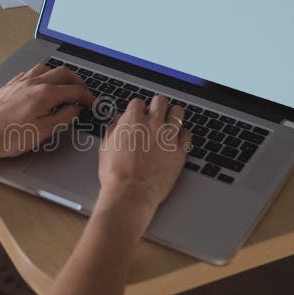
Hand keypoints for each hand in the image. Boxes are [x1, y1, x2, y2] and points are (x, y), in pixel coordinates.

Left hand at [0, 64, 93, 163]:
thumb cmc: (7, 138)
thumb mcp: (42, 132)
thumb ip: (63, 118)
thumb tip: (75, 109)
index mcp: (44, 94)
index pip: (74, 90)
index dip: (88, 97)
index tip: (93, 104)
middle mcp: (32, 83)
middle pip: (63, 73)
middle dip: (78, 82)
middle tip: (84, 93)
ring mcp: (20, 82)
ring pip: (46, 69)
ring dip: (60, 75)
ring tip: (65, 87)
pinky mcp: (10, 86)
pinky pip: (30, 73)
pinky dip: (43, 76)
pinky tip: (41, 86)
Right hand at [95, 95, 190, 237]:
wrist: (131, 192)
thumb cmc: (116, 174)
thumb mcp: (106, 147)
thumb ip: (114, 130)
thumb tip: (117, 122)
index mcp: (133, 120)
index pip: (137, 102)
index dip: (136, 109)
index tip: (136, 116)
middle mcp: (153, 124)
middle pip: (160, 101)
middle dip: (156, 106)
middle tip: (154, 114)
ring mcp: (169, 136)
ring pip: (178, 112)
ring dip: (173, 115)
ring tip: (169, 122)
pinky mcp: (180, 151)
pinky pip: (187, 134)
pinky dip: (183, 135)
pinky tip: (177, 140)